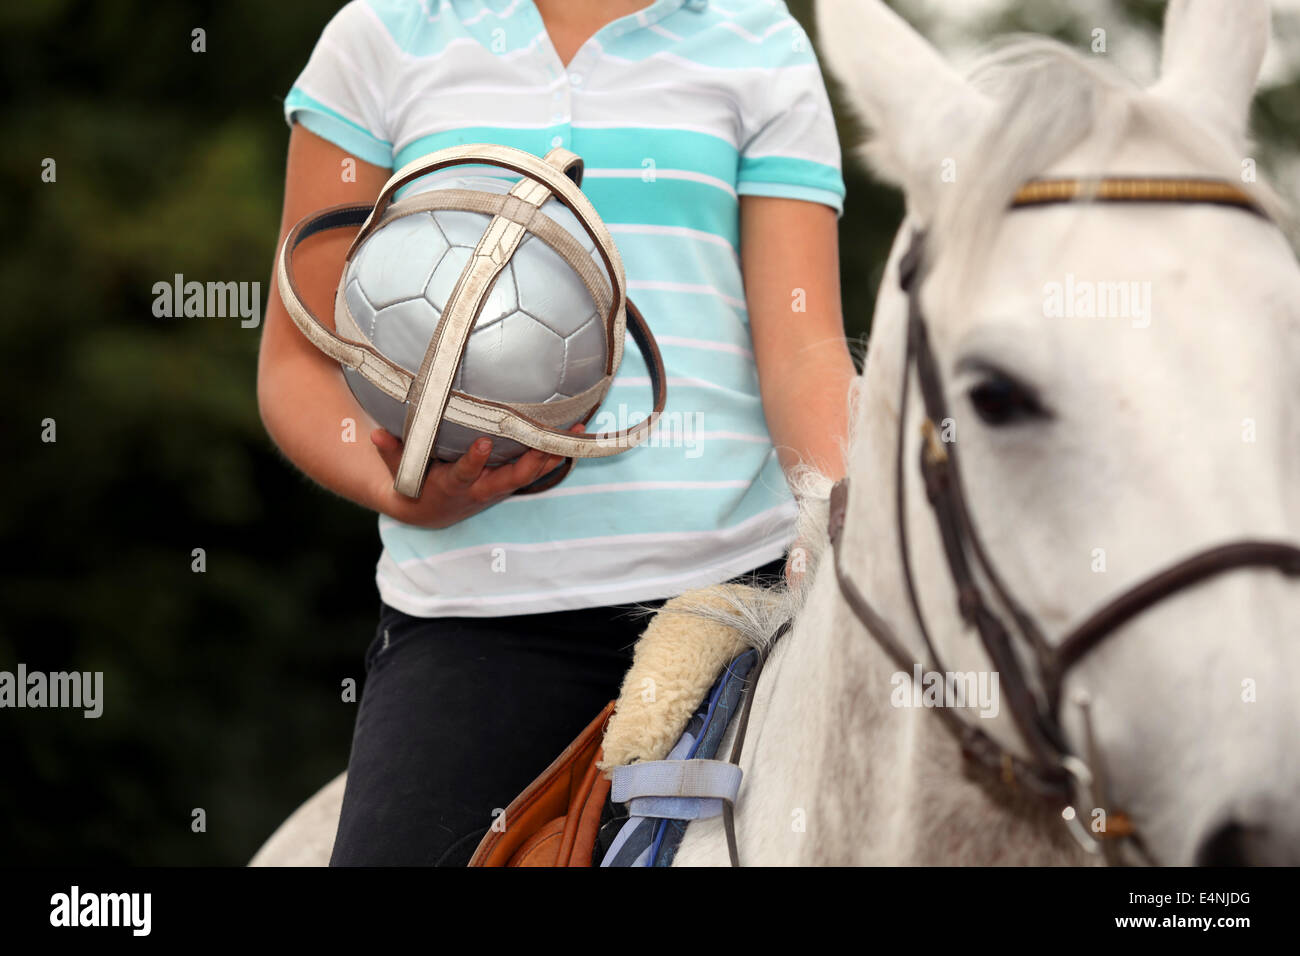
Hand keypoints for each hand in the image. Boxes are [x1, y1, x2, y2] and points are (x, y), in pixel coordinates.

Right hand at [370, 428, 568, 528]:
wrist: (432, 512)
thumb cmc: (414, 484)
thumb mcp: (400, 473)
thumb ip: (392, 453)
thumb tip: (374, 434)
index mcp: (454, 485)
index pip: (465, 473)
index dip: (475, 461)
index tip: (485, 444)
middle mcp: (482, 488)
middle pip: (512, 478)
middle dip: (531, 461)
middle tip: (549, 441)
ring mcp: (499, 486)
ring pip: (531, 473)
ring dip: (553, 454)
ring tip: (575, 432)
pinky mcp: (511, 481)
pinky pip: (538, 467)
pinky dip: (555, 453)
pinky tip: (575, 433)